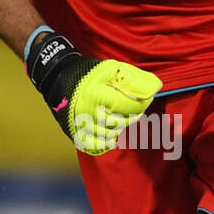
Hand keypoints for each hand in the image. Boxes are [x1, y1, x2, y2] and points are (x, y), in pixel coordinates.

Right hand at [27, 31, 161, 155]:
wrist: (58, 79)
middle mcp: (89, 113)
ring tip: (119, 113)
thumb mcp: (112, 68)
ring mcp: (82, 126)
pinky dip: (107, 141)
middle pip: (123, 121)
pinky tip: (111, 133)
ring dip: (120, 125)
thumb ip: (134, 78)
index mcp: (98, 94)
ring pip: (112, 133)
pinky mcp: (76, 134)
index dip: (143, 102)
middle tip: (133, 104)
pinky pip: (96, 145)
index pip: (131, 105)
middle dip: (133, 113)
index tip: (146, 96)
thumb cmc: (89, 73)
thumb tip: (156, 87)